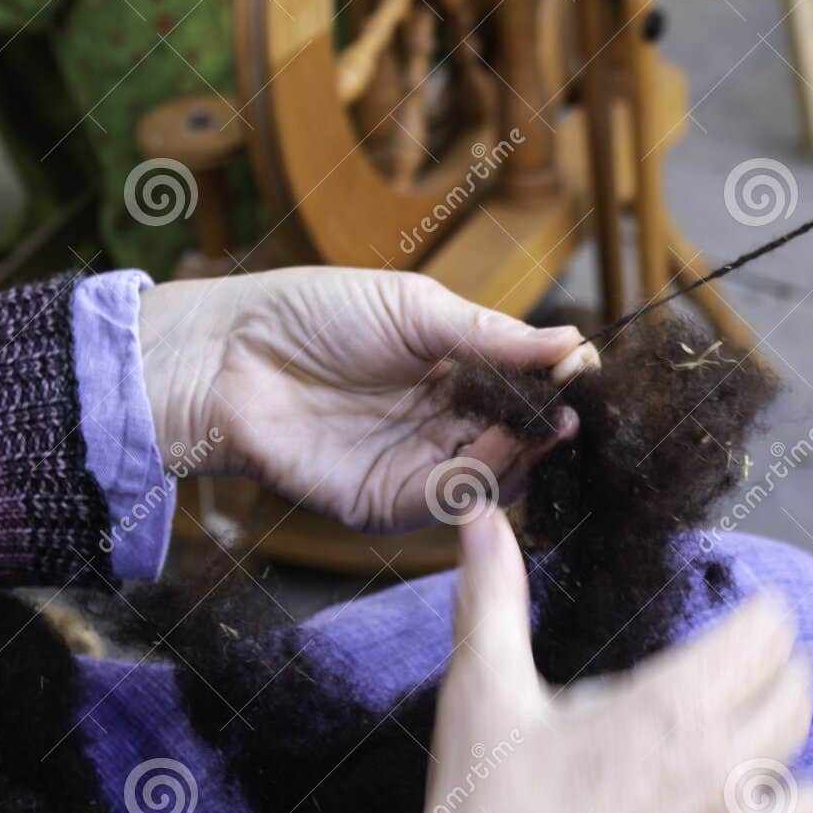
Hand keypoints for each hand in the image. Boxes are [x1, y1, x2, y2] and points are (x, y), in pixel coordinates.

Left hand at [137, 267, 599, 533]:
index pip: (521, 388)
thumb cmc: (313, 314)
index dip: (555, 382)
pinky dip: (478, 480)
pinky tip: (498, 449)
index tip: (585, 371)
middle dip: (548, 424)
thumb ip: (493, 337)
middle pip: (515, 439)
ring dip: (522, 453)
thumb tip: (573, 343)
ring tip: (546, 424)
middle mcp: (439, 424)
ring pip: (490, 475)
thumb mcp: (416, 310)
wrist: (228, 354)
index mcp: (452, 373)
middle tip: (574, 407)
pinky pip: (443, 501)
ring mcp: (412, 466)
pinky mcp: (382, 502)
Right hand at [413, 510, 812, 812]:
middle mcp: (716, 774)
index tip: (751, 613)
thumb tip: (483, 520)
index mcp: (667, 712)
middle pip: (797, 700)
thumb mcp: (484, 696)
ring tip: (756, 756)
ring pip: (811, 791)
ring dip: (786, 767)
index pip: (766, 635)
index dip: (762, 615)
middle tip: (756, 668)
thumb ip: (493, 601)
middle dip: (780, 675)